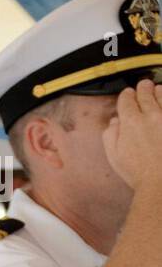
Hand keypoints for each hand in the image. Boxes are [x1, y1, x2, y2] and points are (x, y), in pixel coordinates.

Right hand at [104, 80, 161, 194]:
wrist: (161, 181)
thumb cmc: (136, 171)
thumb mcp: (113, 155)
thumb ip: (110, 135)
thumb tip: (114, 121)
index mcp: (130, 122)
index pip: (126, 99)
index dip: (126, 95)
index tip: (127, 95)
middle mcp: (150, 115)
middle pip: (145, 92)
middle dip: (143, 88)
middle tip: (144, 85)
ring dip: (159, 91)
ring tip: (158, 89)